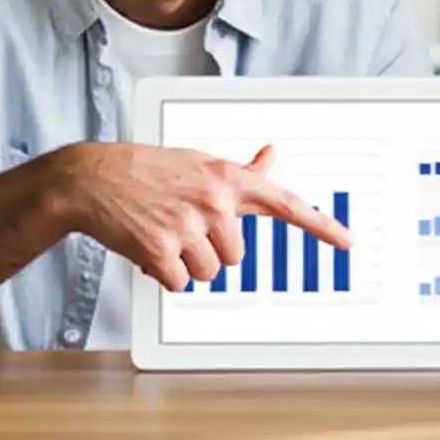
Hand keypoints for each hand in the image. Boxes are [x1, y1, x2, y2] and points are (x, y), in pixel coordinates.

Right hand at [45, 143, 350, 291]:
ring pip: (209, 273)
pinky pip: (180, 283)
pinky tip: (148, 246)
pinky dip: (163, 274)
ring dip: (186, 264)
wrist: (93, 178)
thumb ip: (239, 168)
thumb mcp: (198, 160)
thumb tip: (272, 155)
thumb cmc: (145, 169)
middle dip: (210, 250)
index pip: (285, 202)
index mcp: (226, 178)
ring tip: (163, 233)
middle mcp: (214, 201)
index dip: (320, 225)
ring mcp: (189, 226)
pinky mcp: (163, 250)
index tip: (346, 240)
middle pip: (236, 255)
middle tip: (183, 227)